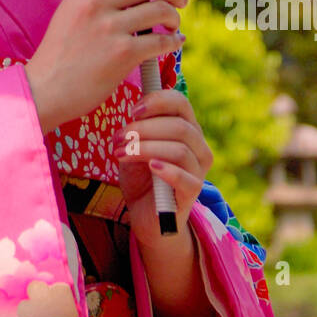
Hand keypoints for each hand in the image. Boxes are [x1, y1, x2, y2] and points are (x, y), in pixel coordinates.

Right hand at [24, 0, 190, 134]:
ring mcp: (108, 28)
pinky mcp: (121, 54)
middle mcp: (95, 3)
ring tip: (173, 26)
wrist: (45, 90)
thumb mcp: (72, 11)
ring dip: (174, 17)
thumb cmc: (62, 54)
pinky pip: (160, 40)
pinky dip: (173, 41)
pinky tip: (174, 43)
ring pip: (160, 10)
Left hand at [114, 88, 212, 246]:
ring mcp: (198, 171)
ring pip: (180, 150)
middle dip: (143, 128)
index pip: (181, 103)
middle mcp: (198, 147)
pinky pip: (186, 178)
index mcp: (186, 129)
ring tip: (120, 154)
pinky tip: (150, 167)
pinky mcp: (192, 193)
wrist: (145, 215)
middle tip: (118, 137)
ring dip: (145, 148)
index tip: (132, 110)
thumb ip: (139, 128)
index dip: (157, 101)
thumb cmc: (141, 176)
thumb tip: (135, 110)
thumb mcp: (135, 147)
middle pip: (179, 126)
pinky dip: (167, 169)